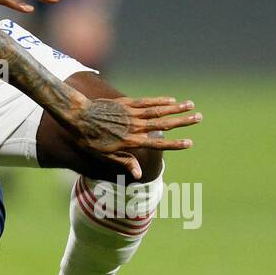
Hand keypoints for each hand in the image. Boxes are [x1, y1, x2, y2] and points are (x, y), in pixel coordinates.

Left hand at [67, 97, 200, 177]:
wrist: (76, 115)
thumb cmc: (88, 139)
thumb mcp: (103, 155)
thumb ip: (123, 162)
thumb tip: (138, 174)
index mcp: (131, 141)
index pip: (157, 143)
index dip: (175, 143)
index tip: (190, 143)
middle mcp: (134, 126)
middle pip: (163, 123)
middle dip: (182, 121)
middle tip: (199, 117)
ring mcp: (131, 113)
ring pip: (158, 110)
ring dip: (175, 108)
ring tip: (191, 105)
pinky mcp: (125, 103)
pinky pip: (146, 101)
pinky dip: (159, 100)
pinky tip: (171, 100)